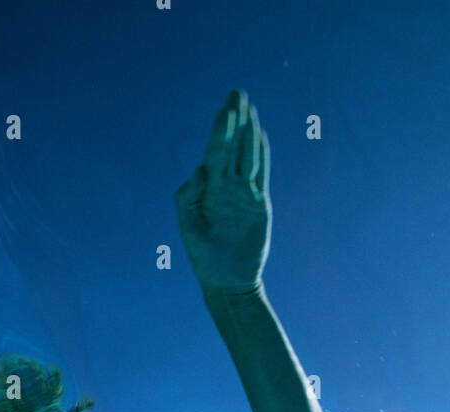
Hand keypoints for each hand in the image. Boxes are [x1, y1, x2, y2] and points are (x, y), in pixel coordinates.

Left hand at [175, 89, 271, 295]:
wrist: (228, 280)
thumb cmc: (204, 258)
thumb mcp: (188, 229)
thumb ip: (187, 197)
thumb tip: (200, 168)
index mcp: (207, 189)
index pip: (215, 152)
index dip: (220, 130)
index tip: (225, 109)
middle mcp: (226, 187)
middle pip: (232, 146)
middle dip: (235, 119)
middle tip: (238, 92)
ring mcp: (243, 194)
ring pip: (247, 156)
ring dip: (249, 132)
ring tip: (250, 108)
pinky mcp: (259, 205)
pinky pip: (260, 174)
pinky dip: (261, 156)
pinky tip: (260, 136)